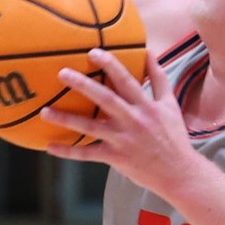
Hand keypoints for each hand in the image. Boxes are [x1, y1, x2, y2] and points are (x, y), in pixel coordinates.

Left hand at [41, 49, 197, 197]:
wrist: (180, 173)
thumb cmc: (173, 136)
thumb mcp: (171, 105)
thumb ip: (158, 78)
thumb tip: (148, 52)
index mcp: (147, 106)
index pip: (127, 81)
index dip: (110, 65)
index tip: (92, 52)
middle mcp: (134, 121)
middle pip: (106, 99)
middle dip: (83, 85)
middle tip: (62, 73)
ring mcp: (123, 140)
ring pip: (90, 127)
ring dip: (66, 118)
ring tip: (45, 111)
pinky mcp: (116, 158)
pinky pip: (88, 154)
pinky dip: (69, 151)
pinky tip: (50, 146)